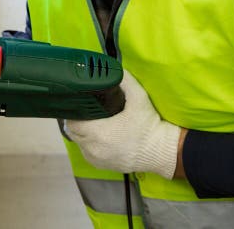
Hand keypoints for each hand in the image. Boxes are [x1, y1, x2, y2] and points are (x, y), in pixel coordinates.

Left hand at [64, 70, 181, 177]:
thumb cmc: (149, 125)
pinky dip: (89, 144)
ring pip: (79, 143)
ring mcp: (97, 159)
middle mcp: (93, 148)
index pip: (72, 122)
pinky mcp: (102, 166)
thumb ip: (124, 80)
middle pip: (73, 132)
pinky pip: (87, 152)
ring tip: (93, 122)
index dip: (74, 112)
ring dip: (82, 133)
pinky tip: (98, 136)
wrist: (161, 150)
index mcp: (98, 133)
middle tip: (87, 111)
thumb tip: (114, 69)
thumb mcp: (138, 97)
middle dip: (78, 121)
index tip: (80, 105)